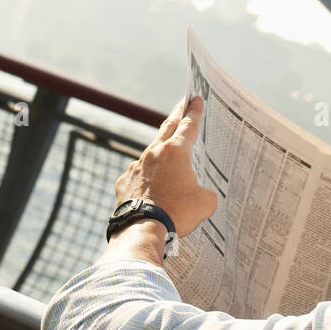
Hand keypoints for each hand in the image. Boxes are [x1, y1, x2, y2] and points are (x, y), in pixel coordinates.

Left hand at [114, 95, 217, 239]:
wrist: (143, 231)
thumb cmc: (178, 214)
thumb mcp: (206, 203)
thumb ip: (206, 192)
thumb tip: (201, 194)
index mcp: (176, 152)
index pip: (189, 125)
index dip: (195, 111)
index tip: (196, 98)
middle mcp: (154, 153)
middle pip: (167, 127)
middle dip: (177, 114)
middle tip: (182, 104)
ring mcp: (136, 166)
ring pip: (151, 153)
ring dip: (160, 152)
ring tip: (167, 154)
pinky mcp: (124, 182)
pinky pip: (137, 175)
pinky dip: (145, 178)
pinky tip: (150, 188)